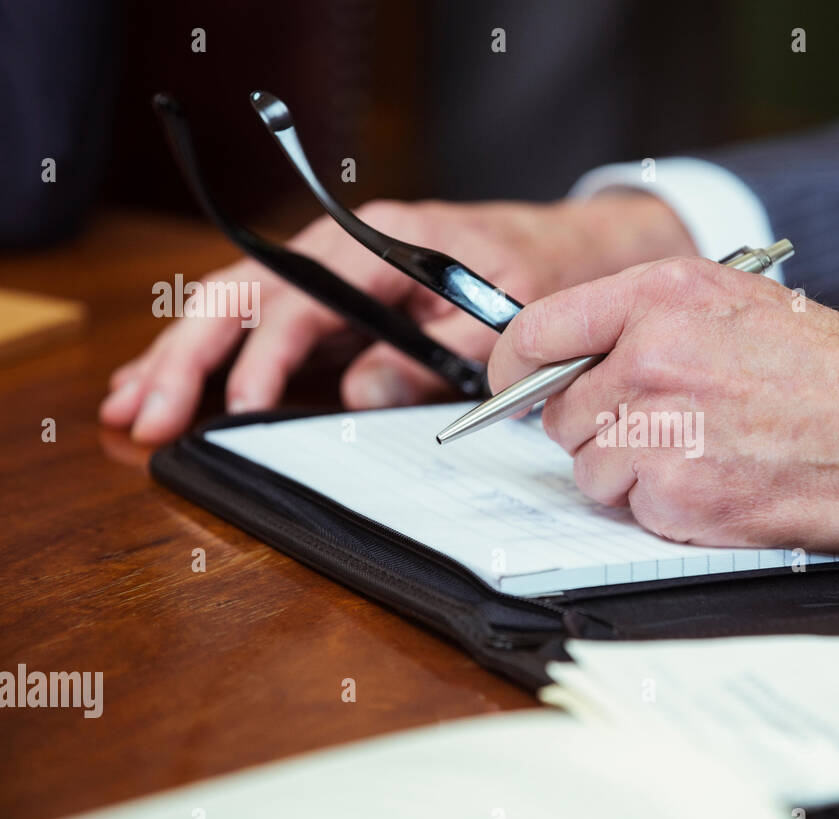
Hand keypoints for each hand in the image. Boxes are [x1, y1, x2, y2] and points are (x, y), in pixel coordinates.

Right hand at [99, 193, 694, 442]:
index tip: (244, 407)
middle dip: (190, 356)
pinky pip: (264, 328)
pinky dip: (215, 359)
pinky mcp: (339, 306)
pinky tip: (169, 385)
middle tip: (143, 415)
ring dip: (180, 356)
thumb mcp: (512, 314)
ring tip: (128, 406)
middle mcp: (347, 251)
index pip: (307, 297)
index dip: (269, 354)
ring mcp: (337, 276)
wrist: (570, 250)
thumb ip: (444, 355)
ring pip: (238, 309)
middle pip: (247, 296)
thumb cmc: (541, 273)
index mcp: (387, 241)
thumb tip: (358, 395)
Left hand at [488, 257, 838, 552]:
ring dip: (632, 474)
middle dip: (598, 427)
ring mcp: (663, 429)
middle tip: (664, 429)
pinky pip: (630, 510)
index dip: (517, 367)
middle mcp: (653, 355)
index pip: (537, 329)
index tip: (516, 387)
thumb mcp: (742, 306)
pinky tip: (723, 484)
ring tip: (706, 456)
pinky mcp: (682, 497)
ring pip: (591, 468)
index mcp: (665, 294)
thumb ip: (648, 323)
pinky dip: (666, 509)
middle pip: (560, 411)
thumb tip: (572, 360)